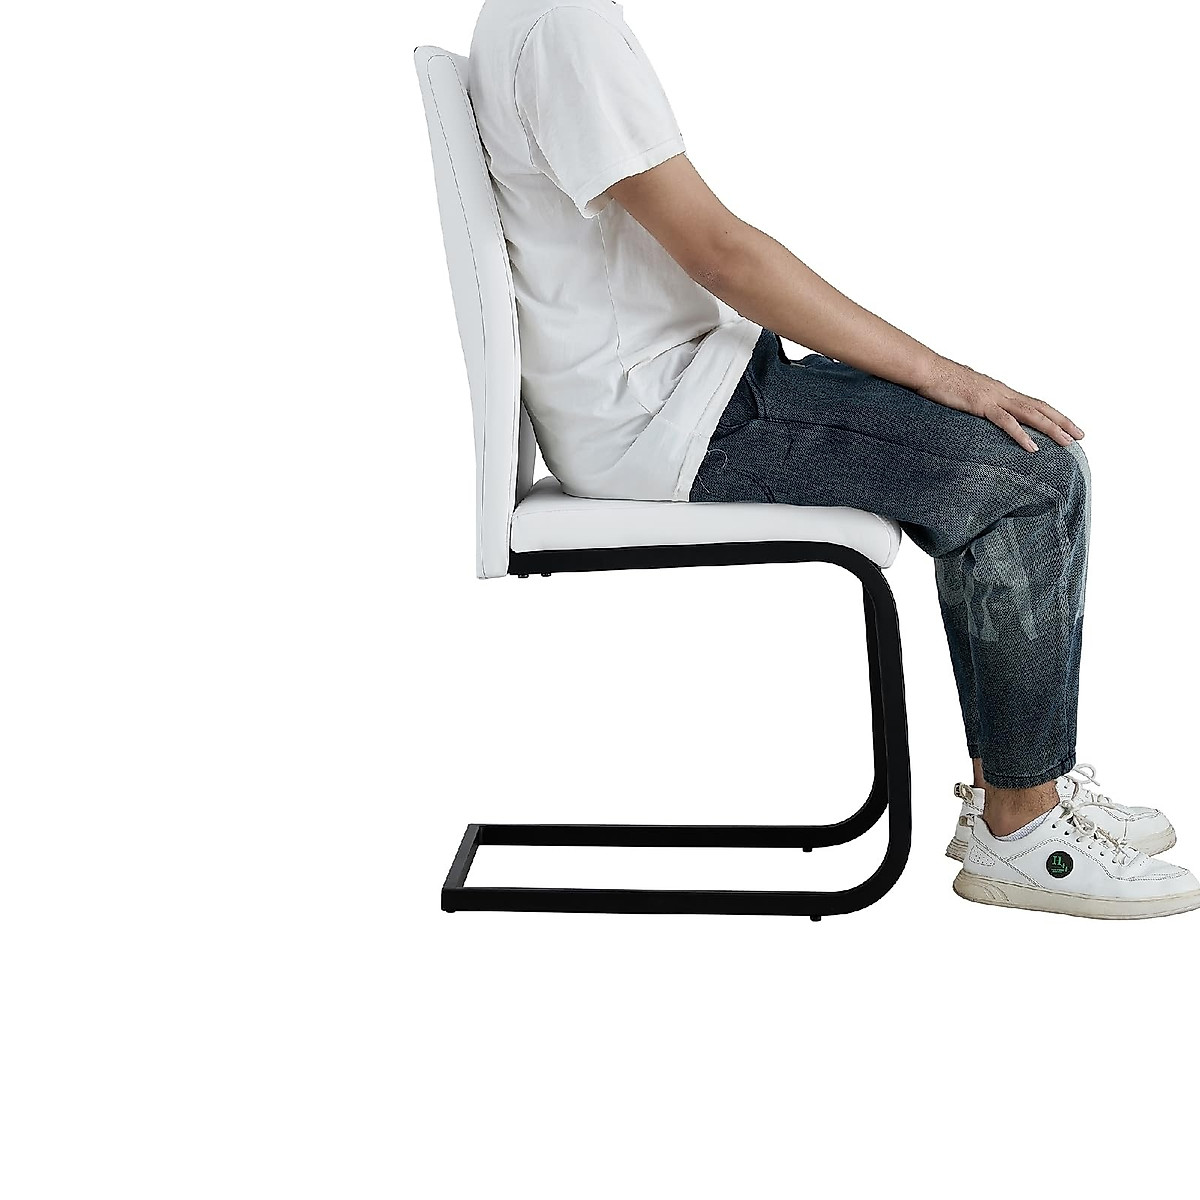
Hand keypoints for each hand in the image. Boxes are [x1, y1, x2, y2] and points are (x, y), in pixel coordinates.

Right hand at [916, 356, 1083, 452]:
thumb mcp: (964, 393)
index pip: (1034, 403)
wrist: (927, 370)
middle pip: (1040, 407)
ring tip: (1067, 441)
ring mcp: (994, 398)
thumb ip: (976, 403)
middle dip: (1062, 421)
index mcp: (1000, 391)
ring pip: (1031, 414)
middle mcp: (1003, 393)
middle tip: (1081, 435)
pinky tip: (1033, 448)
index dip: (1053, 414)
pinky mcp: (982, 405)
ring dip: (1051, 428)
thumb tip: (979, 411)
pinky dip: (1021, 435)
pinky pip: (1006, 423)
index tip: (1068, 425)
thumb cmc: (940, 381)